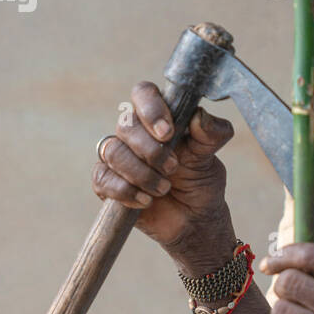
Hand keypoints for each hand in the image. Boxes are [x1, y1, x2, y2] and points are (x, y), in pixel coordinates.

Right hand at [91, 81, 235, 255]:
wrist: (193, 220)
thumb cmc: (200, 182)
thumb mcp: (210, 157)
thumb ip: (211, 134)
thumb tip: (199, 116)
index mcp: (158, 117)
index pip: (143, 93)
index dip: (151, 110)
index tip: (168, 133)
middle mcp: (134, 132)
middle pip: (126, 125)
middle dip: (151, 151)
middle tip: (173, 168)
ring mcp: (118, 156)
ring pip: (114, 152)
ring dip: (142, 174)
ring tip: (164, 189)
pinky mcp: (107, 181)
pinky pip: (103, 178)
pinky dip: (126, 192)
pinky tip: (146, 201)